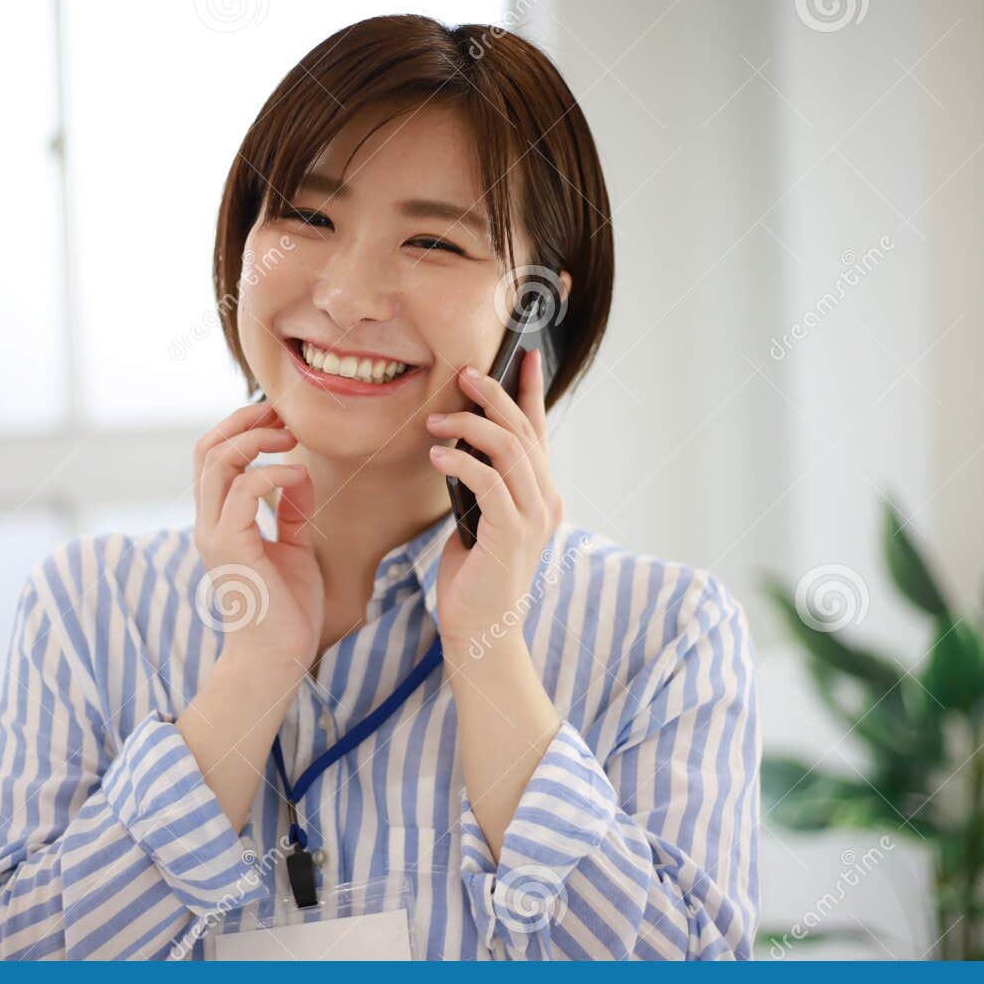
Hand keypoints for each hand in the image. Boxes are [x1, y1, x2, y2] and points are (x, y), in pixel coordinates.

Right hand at [191, 400, 322, 673]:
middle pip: (206, 449)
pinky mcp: (231, 548)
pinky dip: (273, 473)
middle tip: (281, 414)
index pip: (211, 457)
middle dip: (243, 421)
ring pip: (217, 461)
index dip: (240, 427)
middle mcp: (209, 524)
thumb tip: (297, 472)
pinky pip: (243, 491)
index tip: (279, 418)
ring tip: (290, 437)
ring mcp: (215, 535)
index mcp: (219, 521)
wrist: (279, 656)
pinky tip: (298, 477)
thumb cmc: (287, 607)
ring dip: (256, 439)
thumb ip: (291, 510)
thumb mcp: (293, 545)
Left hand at [425, 347, 563, 650]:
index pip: (539, 431)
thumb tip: (459, 446)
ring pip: (510, 448)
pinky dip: (462, 461)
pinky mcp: (512, 533)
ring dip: (470, 426)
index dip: (531, 390)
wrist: (481, 628)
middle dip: (494, 395)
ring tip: (436, 422)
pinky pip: (489, 481)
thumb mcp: (479, 518)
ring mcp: (534, 516)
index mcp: (542, 493)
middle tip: (463, 374)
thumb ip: (482, 484)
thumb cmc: (475, 574)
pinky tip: (438, 455)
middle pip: (524, 430)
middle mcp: (546, 499)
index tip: (524, 354)